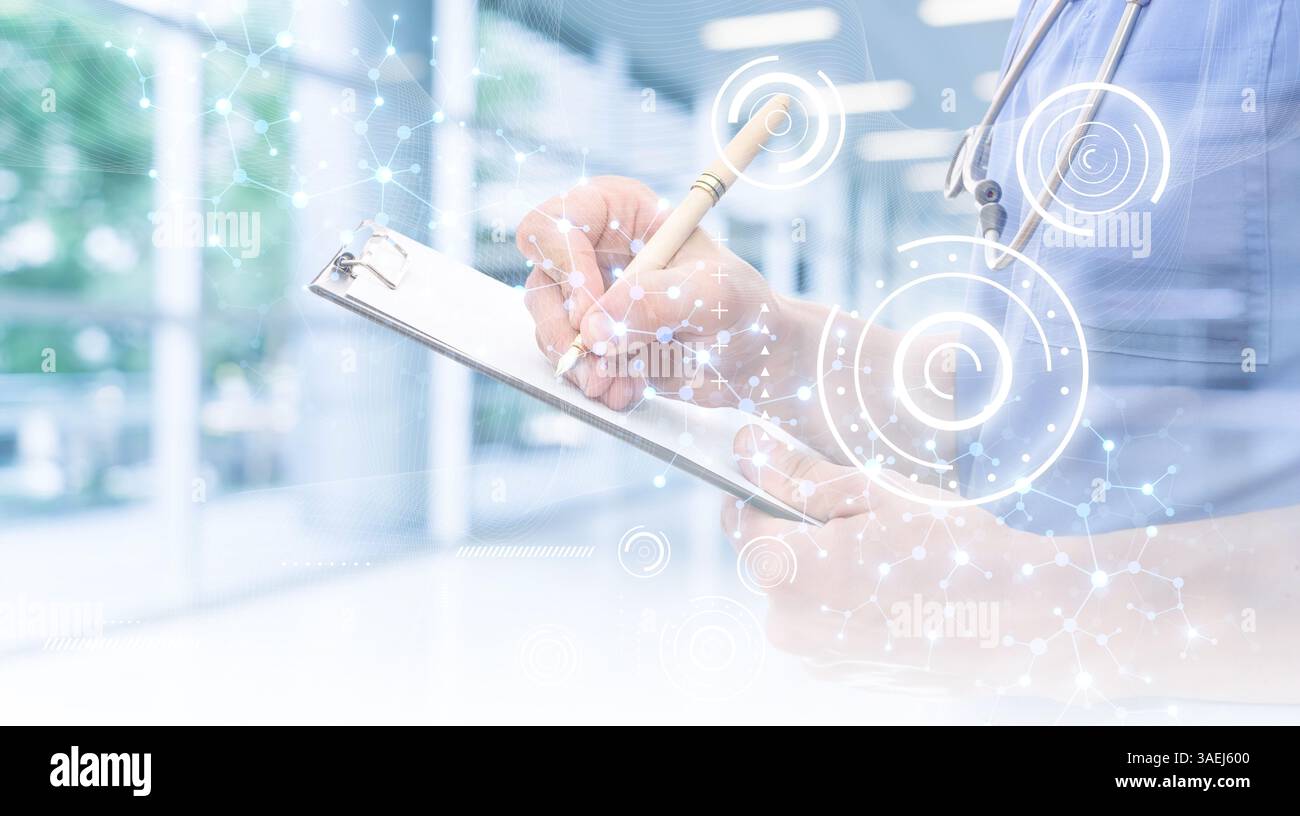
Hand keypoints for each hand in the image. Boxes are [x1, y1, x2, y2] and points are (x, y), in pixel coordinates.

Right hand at [517, 176, 777, 409]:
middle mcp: (595, 251)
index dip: (564, 262)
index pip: (558, 221)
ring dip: (578, 363)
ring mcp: (589, 299)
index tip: (590, 307)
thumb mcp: (711, 294)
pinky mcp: (593, 340)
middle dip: (561, 327)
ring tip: (619, 383)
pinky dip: (593, 382)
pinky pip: (568, 362)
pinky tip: (627, 389)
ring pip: (547, 326)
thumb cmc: (741, 306)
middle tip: (594, 359)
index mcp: (620, 213)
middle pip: (541, 278)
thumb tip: (592, 331)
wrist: (754, 357)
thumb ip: (654, 303)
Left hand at [719, 425, 1192, 700]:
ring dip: (829, 572)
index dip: (765, 490)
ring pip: (800, 593)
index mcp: (784, 571)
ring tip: (892, 564)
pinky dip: (848, 606)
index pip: (740, 516)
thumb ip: (799, 473)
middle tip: (872, 525)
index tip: (796, 478)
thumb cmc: (952, 549)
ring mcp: (812, 659)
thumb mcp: (873, 492)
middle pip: (772, 559)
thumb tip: (748, 447)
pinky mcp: (839, 678)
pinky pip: (825, 625)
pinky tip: (897, 595)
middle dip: (806, 534)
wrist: (1024, 622)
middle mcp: (785, 624)